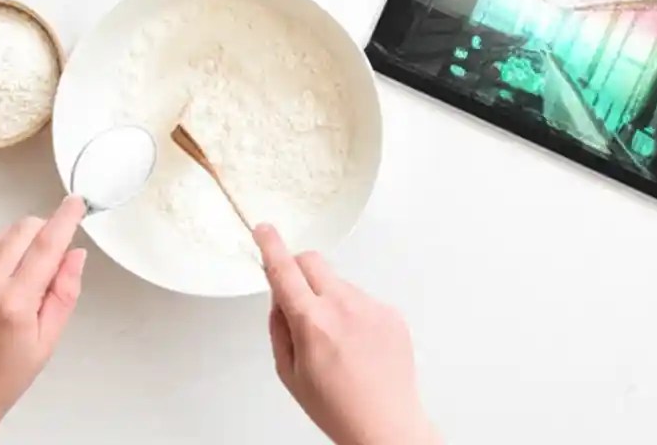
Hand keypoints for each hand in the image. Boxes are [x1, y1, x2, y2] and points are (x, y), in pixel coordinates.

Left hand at [0, 196, 87, 444]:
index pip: (46, 247)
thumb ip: (65, 291)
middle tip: (50, 254)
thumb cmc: (9, 371)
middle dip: (42, 231)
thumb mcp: (49, 338)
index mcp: (14, 304)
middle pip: (20, 231)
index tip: (75, 203)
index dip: (64, 219)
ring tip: (20, 276)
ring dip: (17, 243)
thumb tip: (75, 253)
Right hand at [254, 224, 440, 444]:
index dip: (271, 246)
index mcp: (313, 322)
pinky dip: (353, 313)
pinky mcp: (391, 313)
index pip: (284, 270)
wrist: (385, 426)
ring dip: (328, 298)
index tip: (264, 230)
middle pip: (313, 262)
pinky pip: (362, 299)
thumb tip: (279, 297)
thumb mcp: (289, 372)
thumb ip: (279, 326)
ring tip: (336, 342)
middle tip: (297, 299)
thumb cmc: (337, 408)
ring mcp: (372, 308)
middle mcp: (344, 307)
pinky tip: (357, 345)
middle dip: (298, 270)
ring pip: (338, 283)